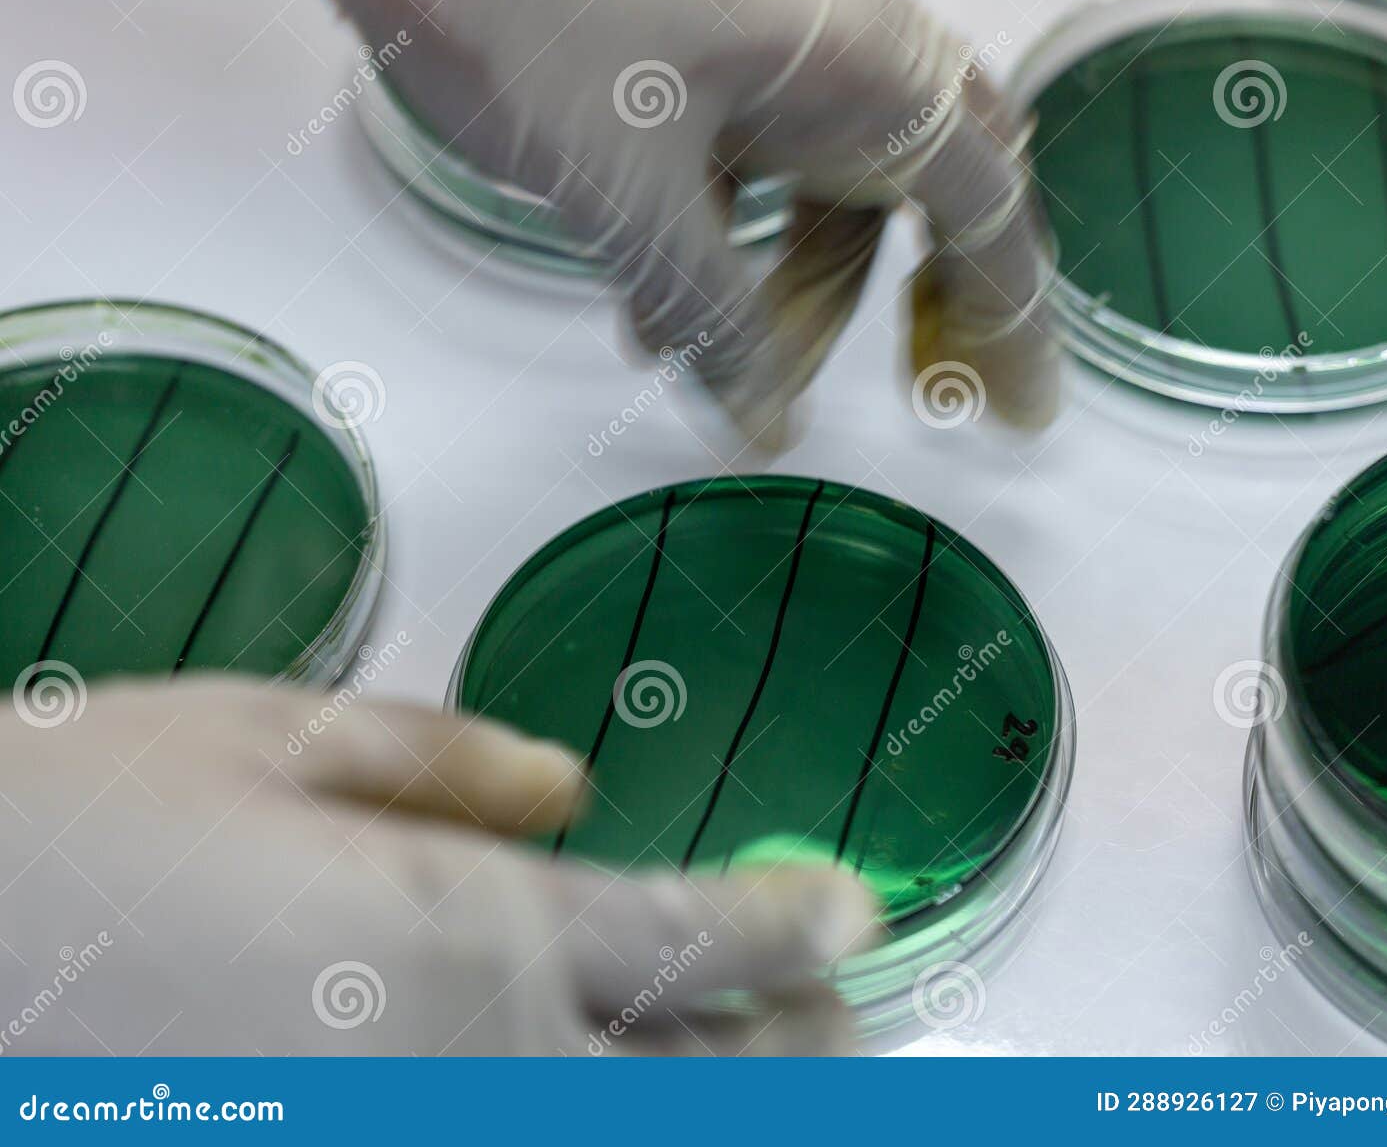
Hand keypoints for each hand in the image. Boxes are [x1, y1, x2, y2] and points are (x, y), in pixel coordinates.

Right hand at [0, 677, 877, 1054]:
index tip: (851, 909)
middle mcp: (473, 1066)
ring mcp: (424, 1139)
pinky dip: (598, 1111)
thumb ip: (442, 759)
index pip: (696, 933)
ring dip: (731, 1099)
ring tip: (775, 1065)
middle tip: (846, 1009)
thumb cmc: (69, 830)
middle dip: (805, 1045)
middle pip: (709, 1078)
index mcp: (464, 927)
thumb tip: (564, 783)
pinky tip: (600, 1075)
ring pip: (639, 1132)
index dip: (797, 921)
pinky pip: (526, 1146)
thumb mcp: (258, 738)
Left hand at [332, 0, 1061, 440]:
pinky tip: (652, 312)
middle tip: (915, 391)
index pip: (987, 210)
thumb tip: (765, 420)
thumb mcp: (624, 195)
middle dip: (914, 299)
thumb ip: (709, 317)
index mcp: (864, 65)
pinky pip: (757, 163)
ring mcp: (775, 41)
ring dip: (785, 290)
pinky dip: (725, 244)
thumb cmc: (515, 2)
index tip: (1025, 411)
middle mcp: (843, 46)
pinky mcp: (709, 47)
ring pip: (830, 188)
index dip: (1015, 322)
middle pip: (929, 189)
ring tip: (707, 368)